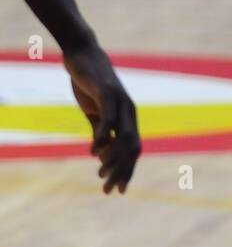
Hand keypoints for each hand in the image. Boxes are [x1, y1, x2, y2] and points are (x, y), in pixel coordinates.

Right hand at [63, 41, 140, 193]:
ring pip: (124, 137)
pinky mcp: (108, 93)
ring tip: (101, 174)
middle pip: (132, 148)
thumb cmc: (89, 85)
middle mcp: (129, 112)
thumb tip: (103, 157)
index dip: (128, 171)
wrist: (83, 55)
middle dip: (122, 172)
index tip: (119, 190)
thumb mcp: (95, 113)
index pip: (133, 150)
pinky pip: (110, 120)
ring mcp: (121, 102)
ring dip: (114, 159)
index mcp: (127, 118)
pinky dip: (103, 137)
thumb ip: (101, 133)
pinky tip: (93, 152)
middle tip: (108, 190)